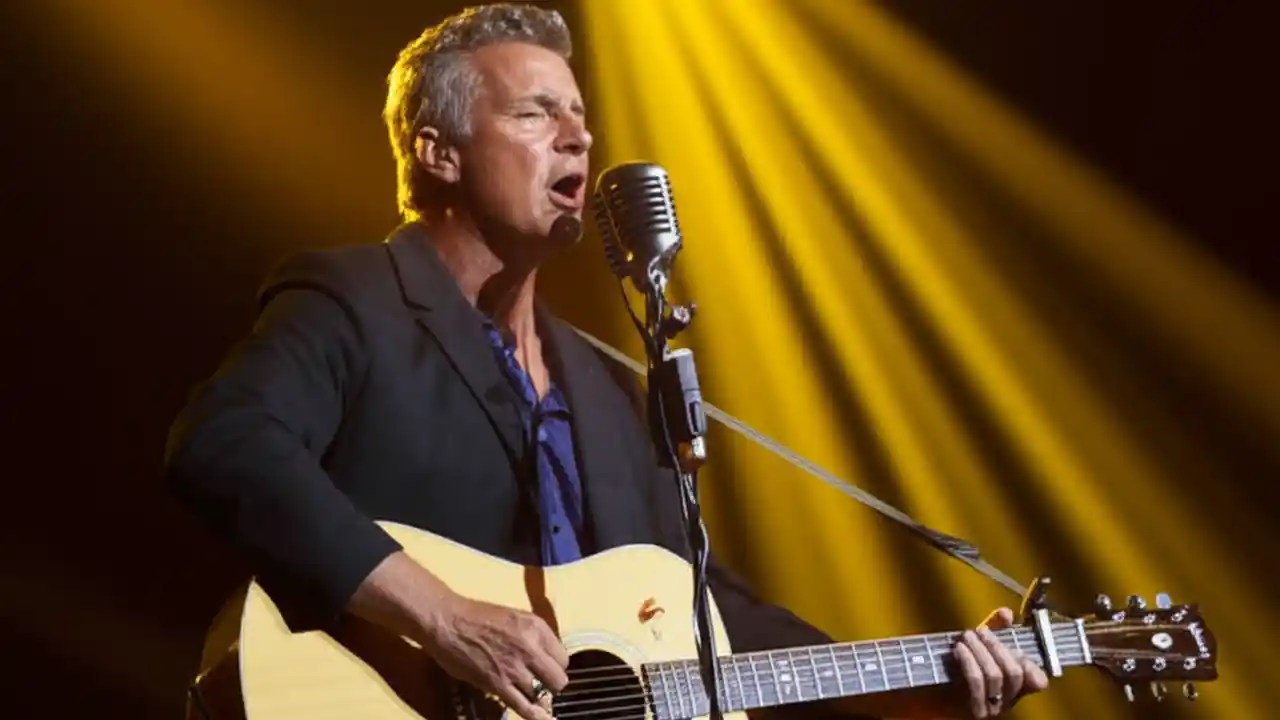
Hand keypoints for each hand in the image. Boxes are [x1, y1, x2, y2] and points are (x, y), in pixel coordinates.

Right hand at [421, 594, 568, 719]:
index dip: (555, 665)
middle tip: (541, 683)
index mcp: (536, 628)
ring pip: (543, 694)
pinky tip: (540, 718)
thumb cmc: (478, 616)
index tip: (546, 667)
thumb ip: (534, 637)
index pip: (563, 657)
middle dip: (552, 684)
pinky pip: (524, 707)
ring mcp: (515, 668)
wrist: (448, 622)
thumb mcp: (515, 618)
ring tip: (532, 696)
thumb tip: (544, 658)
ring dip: (539, 697)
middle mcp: (530, 648)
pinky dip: (534, 715)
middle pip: (558, 678)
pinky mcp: (498, 685)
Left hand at [951, 607, 1048, 717]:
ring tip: (966, 636)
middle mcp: (1009, 701)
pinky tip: (958, 649)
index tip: (1015, 645)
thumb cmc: (961, 668)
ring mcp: (993, 708)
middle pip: (1014, 672)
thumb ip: (997, 631)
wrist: (931, 695)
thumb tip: (1007, 612)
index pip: (1038, 681)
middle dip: (996, 647)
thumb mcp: (982, 649)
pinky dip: (968, 661)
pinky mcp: (974, 710)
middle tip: (979, 631)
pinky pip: (975, 682)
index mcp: (1016, 689)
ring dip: (980, 651)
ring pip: (995, 675)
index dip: (1031, 664)